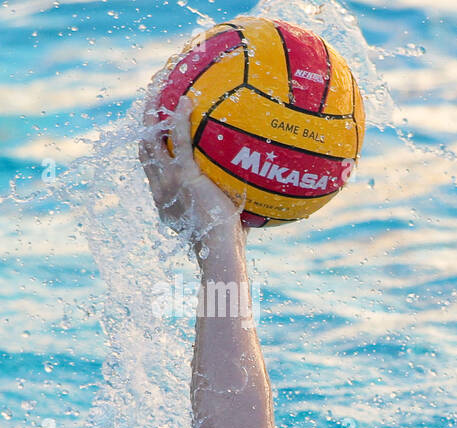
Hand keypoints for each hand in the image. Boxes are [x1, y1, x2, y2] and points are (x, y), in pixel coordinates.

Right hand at [137, 89, 245, 257]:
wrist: (220, 251)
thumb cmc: (227, 243)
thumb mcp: (222, 219)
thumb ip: (227, 202)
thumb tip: (253, 191)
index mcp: (165, 199)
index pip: (152, 167)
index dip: (151, 147)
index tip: (155, 131)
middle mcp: (160, 189)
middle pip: (144, 147)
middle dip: (144, 123)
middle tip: (150, 100)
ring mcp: (167, 182)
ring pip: (151, 139)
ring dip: (152, 113)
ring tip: (158, 88)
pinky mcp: (183, 176)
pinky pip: (178, 140)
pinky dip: (179, 119)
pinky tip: (187, 100)